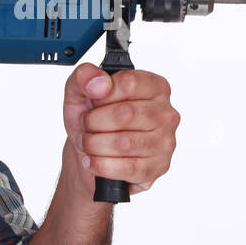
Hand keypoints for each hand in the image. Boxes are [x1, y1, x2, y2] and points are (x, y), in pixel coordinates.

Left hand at [62, 63, 179, 196]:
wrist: (87, 153)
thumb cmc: (92, 119)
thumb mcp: (79, 91)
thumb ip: (84, 76)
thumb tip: (99, 83)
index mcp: (154, 87)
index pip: (128, 83)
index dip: (101, 95)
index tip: (92, 101)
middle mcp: (166, 113)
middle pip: (126, 114)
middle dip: (94, 122)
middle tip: (86, 125)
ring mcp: (165, 142)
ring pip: (124, 143)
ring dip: (94, 145)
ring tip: (87, 143)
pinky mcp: (157, 168)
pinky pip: (127, 168)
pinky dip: (101, 165)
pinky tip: (92, 160)